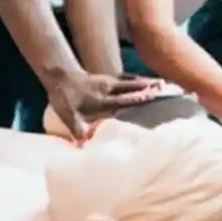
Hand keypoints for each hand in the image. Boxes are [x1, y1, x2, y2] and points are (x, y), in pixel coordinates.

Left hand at [45, 71, 162, 139]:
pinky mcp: (108, 79)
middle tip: (162, 88)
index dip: (134, 98)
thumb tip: (83, 144)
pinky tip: (148, 81)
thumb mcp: (66, 114)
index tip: (148, 97)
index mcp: (99, 99)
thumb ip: (76, 128)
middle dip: (146, 87)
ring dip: (146, 82)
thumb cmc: (63, 97)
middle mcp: (107, 88)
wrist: (60, 76)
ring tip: (162, 83)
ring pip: (130, 81)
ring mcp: (108, 81)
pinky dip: (138, 80)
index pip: (120, 99)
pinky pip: (127, 78)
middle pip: (130, 87)